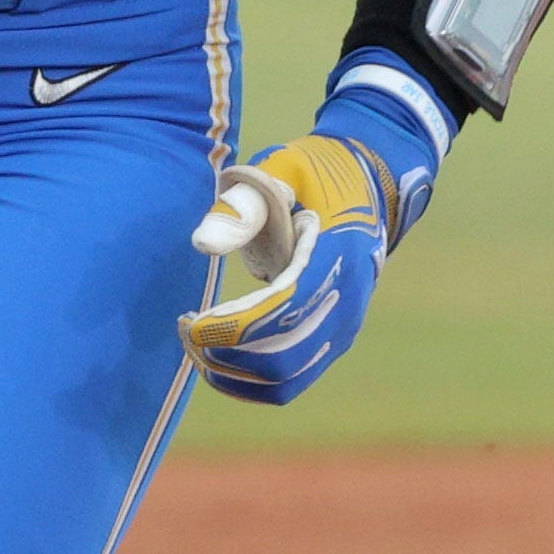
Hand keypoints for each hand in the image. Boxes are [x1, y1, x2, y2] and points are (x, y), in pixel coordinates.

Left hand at [176, 132, 405, 405]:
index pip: (282, 315)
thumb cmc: (313, 176)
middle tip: (185, 327)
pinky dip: (247, 381)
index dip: (231, 328)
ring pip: (283, 381)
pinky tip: (215, 355)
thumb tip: (203, 244)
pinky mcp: (331, 341)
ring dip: (230, 372)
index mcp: (336, 259)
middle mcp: (345, 304)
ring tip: (194, 340)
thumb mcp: (279, 172)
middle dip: (222, 353)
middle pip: (280, 360)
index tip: (189, 319)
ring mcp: (341, 328)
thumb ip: (243, 204)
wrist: (368, 189)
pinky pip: (289, 382)